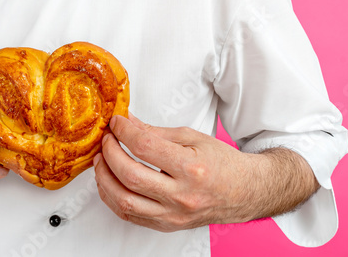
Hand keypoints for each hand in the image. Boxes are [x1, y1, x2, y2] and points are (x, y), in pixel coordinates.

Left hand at [94, 113, 268, 230]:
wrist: (245, 192)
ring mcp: (173, 215)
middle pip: (130, 176)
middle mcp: (182, 196)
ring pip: (124, 201)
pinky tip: (110, 182)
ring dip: (104, 178)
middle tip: (106, 140)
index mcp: (191, 168)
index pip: (144, 147)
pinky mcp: (167, 226)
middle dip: (109, 153)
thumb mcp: (192, 138)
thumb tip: (127, 122)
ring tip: (102, 160)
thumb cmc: (222, 163)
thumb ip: (156, 132)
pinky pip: (130, 216)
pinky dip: (113, 197)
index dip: (123, 131)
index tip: (116, 122)